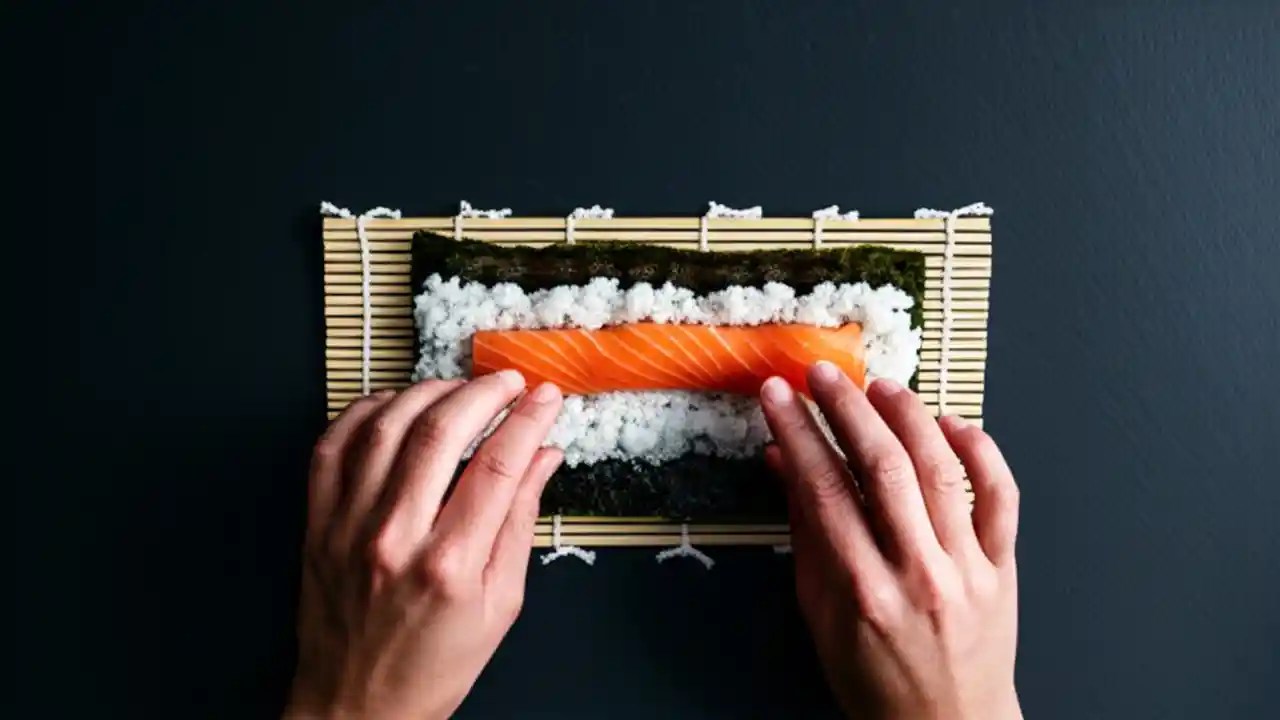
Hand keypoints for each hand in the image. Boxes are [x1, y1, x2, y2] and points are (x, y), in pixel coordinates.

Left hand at [284, 372, 563, 719]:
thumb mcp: (500, 604)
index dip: (528, 419)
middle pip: (439, 432)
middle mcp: (393, 538)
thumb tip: (544, 456)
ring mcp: (347, 526)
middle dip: (483, 392)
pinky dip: (366, 411)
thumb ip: (519, 522)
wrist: (355, 706)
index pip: (496, 465)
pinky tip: (398, 406)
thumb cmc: (434, 666)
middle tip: (508, 382)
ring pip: (385, 426)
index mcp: (449, 566)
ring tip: (460, 389)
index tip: (546, 397)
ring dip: (429, 392)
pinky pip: (333, 444)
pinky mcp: (317, 523)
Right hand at [760, 363, 1020, 719]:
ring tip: (880, 386)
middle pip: (883, 469)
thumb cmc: (874, 679)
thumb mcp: (820, 614)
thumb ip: (806, 534)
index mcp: (863, 592)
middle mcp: (918, 575)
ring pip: (942, 472)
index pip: (824, 490)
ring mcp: (967, 570)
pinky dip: (981, 452)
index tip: (778, 395)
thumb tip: (784, 461)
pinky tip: (952, 423)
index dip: (797, 433)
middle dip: (847, 409)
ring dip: (908, 417)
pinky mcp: (1003, 568)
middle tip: (823, 374)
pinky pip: (1002, 497)